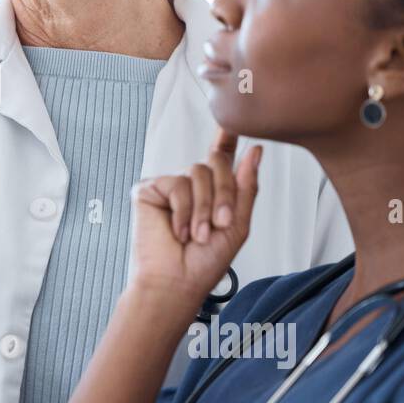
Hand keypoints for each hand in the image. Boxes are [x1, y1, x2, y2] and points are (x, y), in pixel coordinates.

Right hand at [127, 129, 260, 311]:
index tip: (236, 120)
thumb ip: (246, 187)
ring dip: (204, 207)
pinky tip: (178, 231)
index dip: (228, 136)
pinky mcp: (149, 190)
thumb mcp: (237, 224)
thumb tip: (254, 151)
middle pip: (217, 162)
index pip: (222, 157)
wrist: (176, 282)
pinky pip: (176, 184)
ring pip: (198, 172)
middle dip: (225, 193)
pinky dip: (182, 211)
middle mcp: (191, 185)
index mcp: (213, 192)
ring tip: (198, 234)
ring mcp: (170, 186)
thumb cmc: (204, 262)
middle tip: (221, 223)